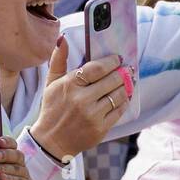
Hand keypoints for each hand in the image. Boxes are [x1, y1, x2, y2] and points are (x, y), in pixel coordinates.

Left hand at [0, 137, 32, 179]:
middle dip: (5, 153)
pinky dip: (11, 179)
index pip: (11, 146)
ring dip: (6, 167)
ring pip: (19, 168)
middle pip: (17, 155)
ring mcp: (24, 179)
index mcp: (7, 161)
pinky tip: (2, 179)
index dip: (6, 142)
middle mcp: (18, 168)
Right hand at [32, 37, 131, 159]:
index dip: (111, 61)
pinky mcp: (100, 128)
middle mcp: (81, 99)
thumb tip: (63, 38)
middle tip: (127, 69)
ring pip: (118, 94)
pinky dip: (124, 102)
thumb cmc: (52, 109)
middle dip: (122, 72)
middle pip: (111, 80)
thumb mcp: (51, 83)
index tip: (117, 59)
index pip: (97, 68)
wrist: (51, 141)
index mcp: (69, 85)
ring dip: (126, 86)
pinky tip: (124, 97)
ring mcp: (92, 115)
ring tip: (128, 81)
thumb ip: (58, 60)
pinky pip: (119, 110)